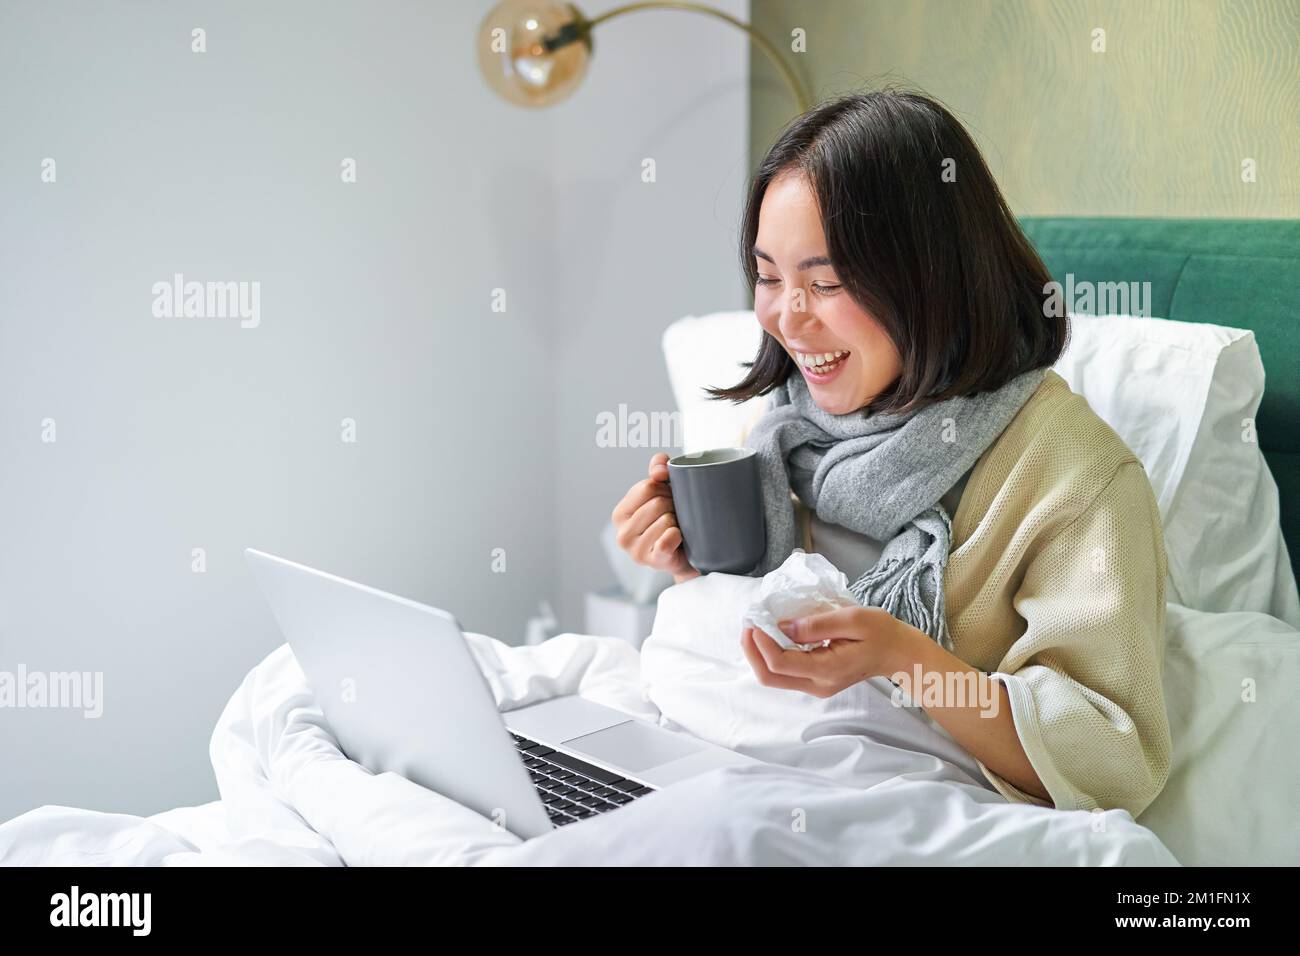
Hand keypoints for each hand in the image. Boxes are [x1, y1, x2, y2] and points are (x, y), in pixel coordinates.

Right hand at [611, 453, 700, 584]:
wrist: (686, 556)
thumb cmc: (671, 521)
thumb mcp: (662, 491)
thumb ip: (658, 469)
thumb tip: (659, 470)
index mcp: (620, 514)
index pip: (647, 487)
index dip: (666, 489)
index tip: (670, 498)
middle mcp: (622, 534)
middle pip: (657, 503)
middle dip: (673, 505)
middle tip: (676, 515)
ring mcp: (635, 550)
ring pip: (666, 520)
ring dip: (678, 522)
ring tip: (677, 528)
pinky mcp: (652, 561)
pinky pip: (668, 539)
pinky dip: (678, 536)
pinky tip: (678, 540)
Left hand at [739, 606, 915, 697]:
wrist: (899, 653)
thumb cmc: (881, 632)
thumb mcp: (852, 619)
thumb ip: (815, 624)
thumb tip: (782, 627)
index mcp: (826, 670)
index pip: (780, 663)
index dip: (761, 642)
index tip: (756, 619)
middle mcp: (817, 685)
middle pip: (769, 677)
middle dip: (752, 651)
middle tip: (749, 623)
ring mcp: (816, 686)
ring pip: (774, 678)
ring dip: (759, 653)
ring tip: (757, 626)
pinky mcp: (816, 681)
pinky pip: (785, 672)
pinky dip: (772, 654)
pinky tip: (772, 634)